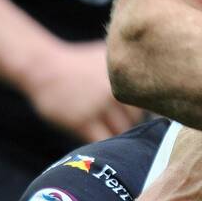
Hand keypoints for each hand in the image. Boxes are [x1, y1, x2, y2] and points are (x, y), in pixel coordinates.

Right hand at [23, 39, 142, 140]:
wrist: (43, 67)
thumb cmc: (79, 62)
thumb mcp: (107, 54)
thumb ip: (130, 65)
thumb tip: (158, 78)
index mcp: (124, 75)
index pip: (147, 102)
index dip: (147, 111)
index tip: (143, 117)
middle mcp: (114, 91)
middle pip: (136, 120)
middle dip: (133, 125)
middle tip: (124, 127)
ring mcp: (97, 108)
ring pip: (121, 132)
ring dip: (119, 137)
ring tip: (111, 134)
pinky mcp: (81, 122)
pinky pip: (102, 141)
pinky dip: (106, 145)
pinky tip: (102, 140)